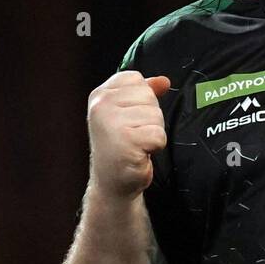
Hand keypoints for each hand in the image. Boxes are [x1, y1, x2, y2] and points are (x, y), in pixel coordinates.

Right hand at [86, 71, 170, 198]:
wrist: (112, 183)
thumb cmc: (121, 148)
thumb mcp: (127, 114)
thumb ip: (144, 93)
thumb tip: (164, 81)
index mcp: (100, 95)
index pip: (136, 79)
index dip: (142, 101)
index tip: (130, 119)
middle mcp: (101, 105)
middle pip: (149, 97)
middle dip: (150, 118)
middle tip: (134, 135)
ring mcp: (111, 122)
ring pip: (156, 116)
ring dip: (152, 133)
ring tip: (136, 144)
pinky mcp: (125, 140)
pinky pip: (158, 134)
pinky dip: (155, 146)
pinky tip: (140, 153)